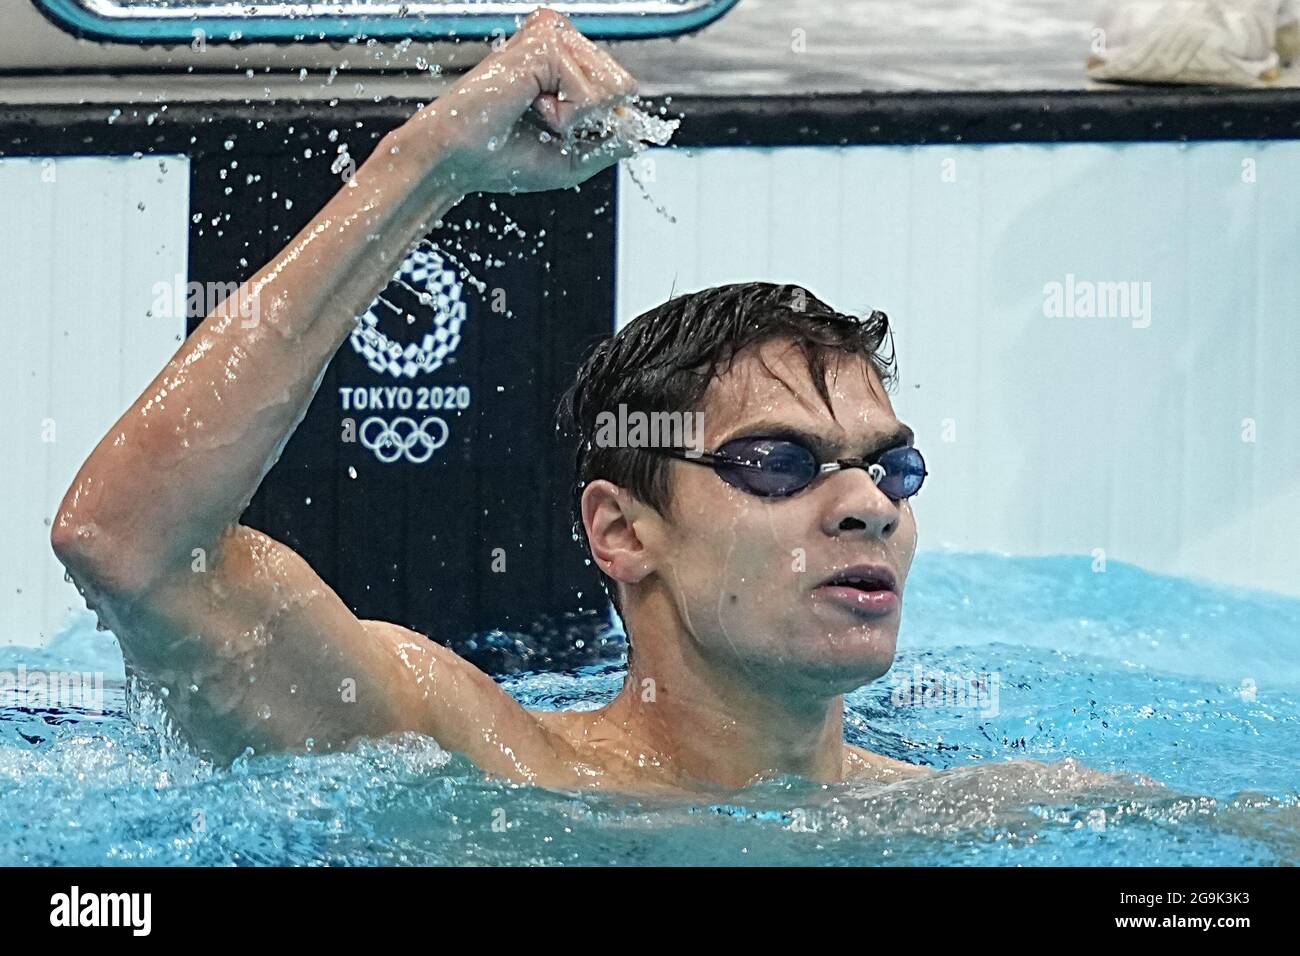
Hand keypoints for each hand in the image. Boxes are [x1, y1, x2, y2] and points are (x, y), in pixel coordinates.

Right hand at [407, 7, 641, 195]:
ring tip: (534, 112)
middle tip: (542, 121)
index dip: (601, 122)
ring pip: (612, 86)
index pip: (621, 87)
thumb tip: (641, 131)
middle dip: (591, 120)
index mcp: (564, 58)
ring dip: (577, 117)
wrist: (457, 160)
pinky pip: (590, 92)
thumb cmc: (501, 158)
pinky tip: (530, 106)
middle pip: (623, 85)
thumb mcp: (572, 160)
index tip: (555, 129)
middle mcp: (559, 39)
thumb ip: (610, 144)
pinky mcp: (544, 43)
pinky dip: (565, 115)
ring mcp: (552, 36)